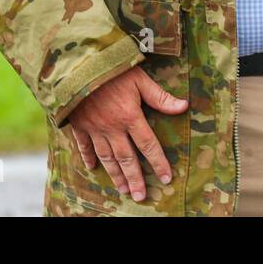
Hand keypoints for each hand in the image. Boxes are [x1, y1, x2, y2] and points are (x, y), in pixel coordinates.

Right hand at [65, 66, 187, 201]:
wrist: (78, 67)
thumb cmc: (113, 70)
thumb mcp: (140, 79)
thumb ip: (160, 97)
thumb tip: (184, 106)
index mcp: (130, 117)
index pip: (148, 145)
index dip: (159, 162)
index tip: (166, 178)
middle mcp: (113, 128)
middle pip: (127, 158)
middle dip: (135, 178)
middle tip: (140, 196)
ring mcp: (94, 128)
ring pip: (107, 157)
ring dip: (115, 175)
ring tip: (122, 189)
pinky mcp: (79, 125)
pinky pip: (84, 146)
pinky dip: (87, 158)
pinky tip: (92, 168)